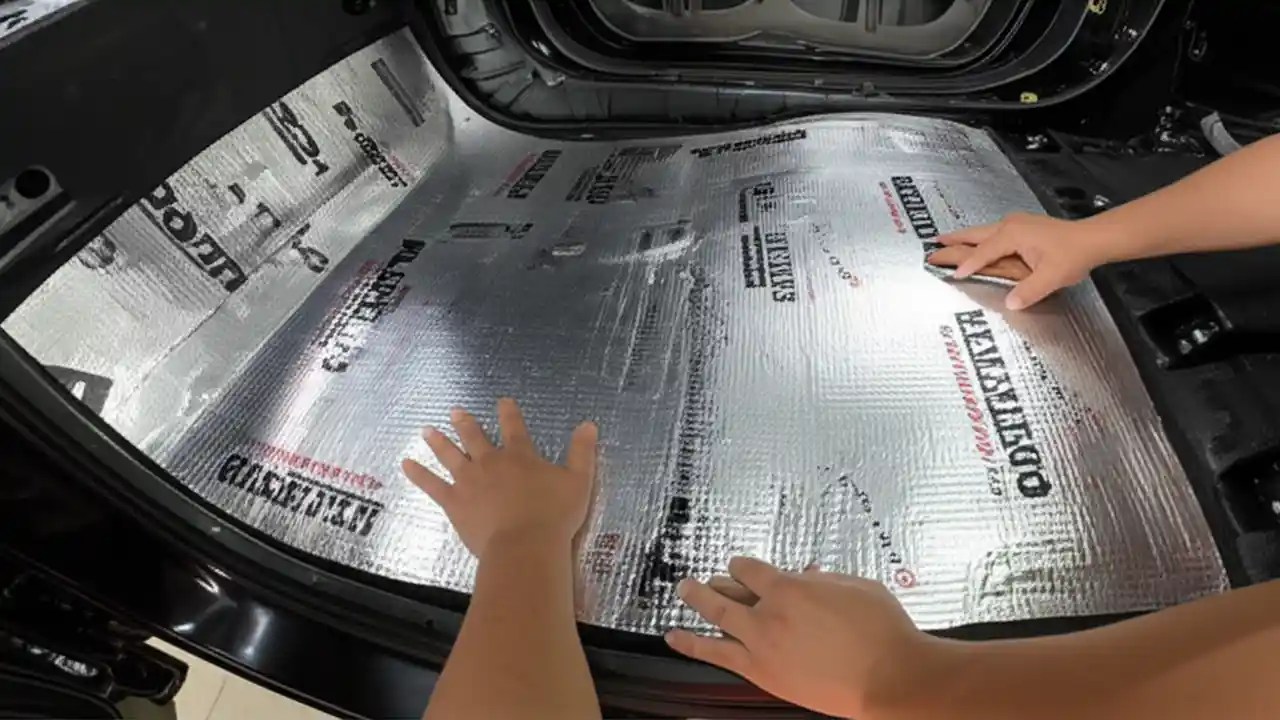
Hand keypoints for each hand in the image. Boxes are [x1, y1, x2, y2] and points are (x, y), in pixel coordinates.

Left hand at [402, 398, 597, 557]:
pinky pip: (432, 485)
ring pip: (450, 456)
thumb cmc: (554, 515)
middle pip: (475, 437)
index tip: (502, 401)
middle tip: (455, 412)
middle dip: (466, 423)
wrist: (525, 545)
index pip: (514, 427)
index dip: (509, 413)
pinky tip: (405, 464)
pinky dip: (418, 474)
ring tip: (426, 430)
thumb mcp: (579, 481)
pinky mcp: (454, 502)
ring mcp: (469, 481)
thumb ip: (582, 452)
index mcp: (520, 456)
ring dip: (438, 442)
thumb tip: (589, 425)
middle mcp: (491, 462)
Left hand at [666, 558, 955, 718]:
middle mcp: (768, 613)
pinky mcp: (761, 673)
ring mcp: (760, 645)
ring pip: (717, 618)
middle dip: (713, 583)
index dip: (743, 567)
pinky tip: (674, 637)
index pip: (750, 570)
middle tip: (701, 580)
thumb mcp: (854, 586)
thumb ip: (822, 581)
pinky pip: (718, 655)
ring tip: (682, 591)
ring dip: (696, 601)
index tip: (741, 568)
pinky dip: (693, 644)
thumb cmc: (881, 628)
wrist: (890, 677)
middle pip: (729, 591)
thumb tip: (805, 575)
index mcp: (790, 587)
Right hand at [926, 213, 1113, 309]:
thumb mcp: (1051, 277)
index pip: (984, 252)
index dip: (968, 265)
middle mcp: (1011, 226)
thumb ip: (1028, 291)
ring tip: (946, 240)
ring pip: (983, 231)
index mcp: (1013, 235)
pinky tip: (977, 240)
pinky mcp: (1023, 226)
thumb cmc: (1073, 254)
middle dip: (954, 240)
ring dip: (964, 236)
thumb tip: (1010, 304)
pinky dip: (979, 237)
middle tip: (934, 246)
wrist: (1093, 239)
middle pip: (975, 234)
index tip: (954, 275)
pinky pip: (993, 231)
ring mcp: (1017, 223)